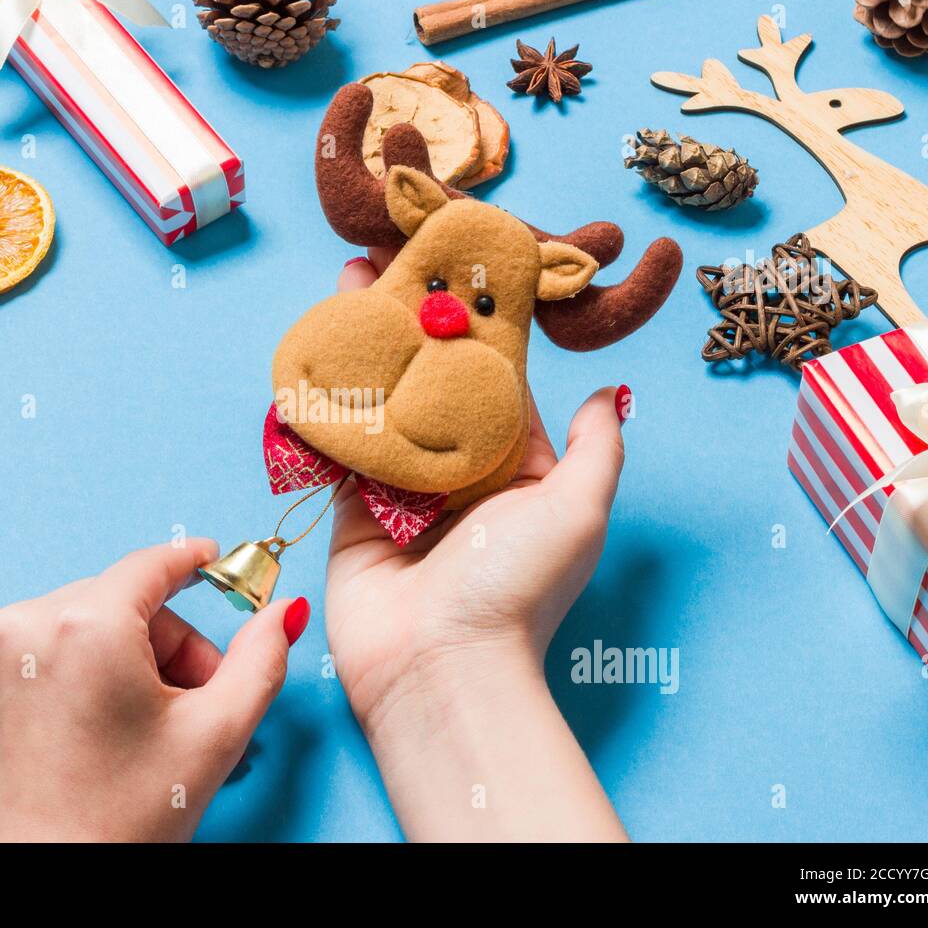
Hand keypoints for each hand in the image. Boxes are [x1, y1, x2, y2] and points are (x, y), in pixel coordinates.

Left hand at [0, 538, 308, 841]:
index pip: (153, 565)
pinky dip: (104, 674)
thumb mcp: (214, 734)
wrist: (35, 884)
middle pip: (132, 604)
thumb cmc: (115, 822)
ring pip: (99, 627)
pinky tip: (123, 731)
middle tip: (202, 709)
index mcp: (85, 624)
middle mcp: (32, 624)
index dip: (196, 561)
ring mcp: (4, 653)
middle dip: (177, 649)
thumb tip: (285, 614)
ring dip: (143, 665)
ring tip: (160, 733)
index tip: (220, 560)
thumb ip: (262, 660)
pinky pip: (65, 650)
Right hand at [325, 251, 629, 840]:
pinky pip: (341, 443)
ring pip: (384, 401)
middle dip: (414, 322)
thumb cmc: (517, 590)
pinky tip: (315, 352)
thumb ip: (594, 448)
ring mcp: (404, 487)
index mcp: (518, 465)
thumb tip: (612, 393)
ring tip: (346, 286)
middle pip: (435, 379)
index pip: (500, 376)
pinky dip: (328, 401)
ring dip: (367, 347)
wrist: (439, 668)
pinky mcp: (354, 508)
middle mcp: (461, 471)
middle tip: (392, 259)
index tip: (461, 266)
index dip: (480, 321)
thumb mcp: (579, 510)